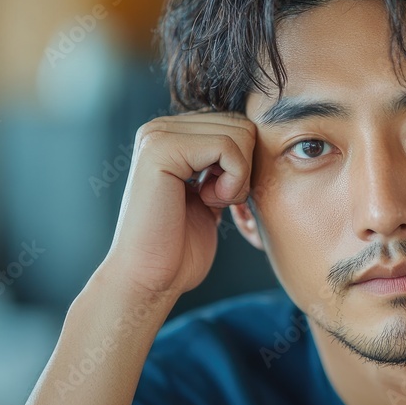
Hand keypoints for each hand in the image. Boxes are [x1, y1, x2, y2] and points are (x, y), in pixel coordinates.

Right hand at [97, 109, 256, 297]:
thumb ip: (223, 164)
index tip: (221, 197)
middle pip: (242, 125)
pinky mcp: (160, 149)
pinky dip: (232, 182)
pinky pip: (228, 147)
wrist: (148, 280)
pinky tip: (208, 202)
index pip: (237, 125)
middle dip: (244, 169)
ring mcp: (157, 135)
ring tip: (210, 201)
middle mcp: (160, 128)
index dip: (244, 165)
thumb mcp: (210, 195)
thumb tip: (257, 140)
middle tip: (218, 200)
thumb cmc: (180, 249)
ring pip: (239, 133)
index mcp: (172, 135)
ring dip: (238, 177)